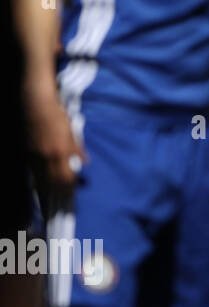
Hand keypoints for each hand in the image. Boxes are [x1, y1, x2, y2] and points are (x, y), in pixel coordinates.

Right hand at [23, 83, 85, 198]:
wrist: (35, 104)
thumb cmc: (57, 115)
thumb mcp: (71, 130)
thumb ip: (76, 148)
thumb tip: (85, 162)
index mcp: (60, 151)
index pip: (67, 176)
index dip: (70, 186)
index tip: (74, 193)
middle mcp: (47, 156)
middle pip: (53, 180)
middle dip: (59, 192)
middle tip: (64, 201)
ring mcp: (35, 154)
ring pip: (41, 178)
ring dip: (47, 189)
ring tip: (51, 199)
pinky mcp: (27, 151)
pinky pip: (33, 170)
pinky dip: (37, 179)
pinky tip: (40, 185)